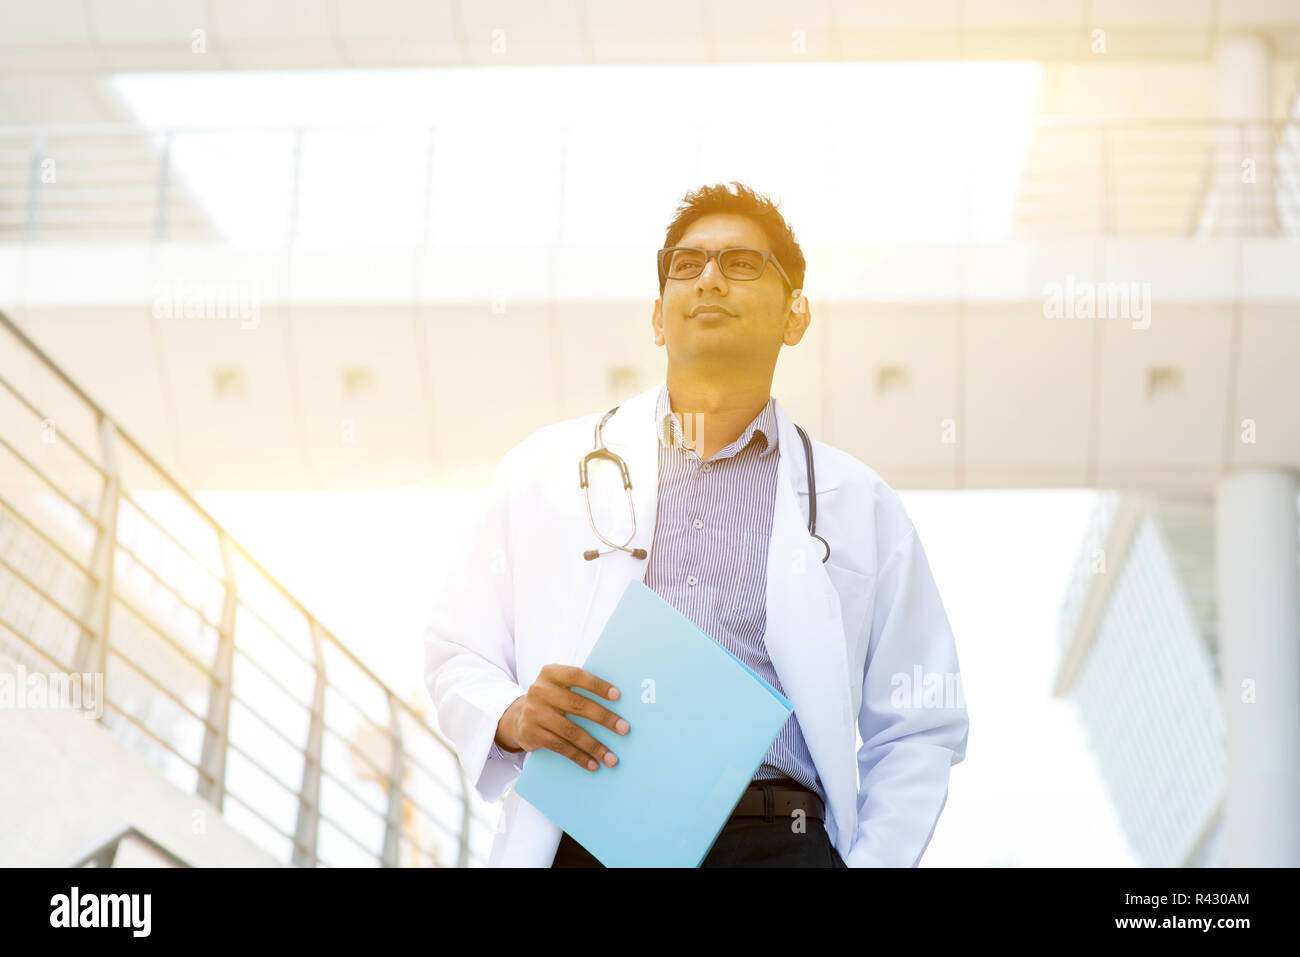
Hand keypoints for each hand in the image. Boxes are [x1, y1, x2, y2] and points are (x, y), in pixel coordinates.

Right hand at [495, 664, 629, 771]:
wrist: (518, 716)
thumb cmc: (552, 699)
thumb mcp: (560, 686)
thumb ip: (580, 688)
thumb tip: (617, 700)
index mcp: (551, 673)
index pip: (576, 676)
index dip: (597, 685)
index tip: (617, 696)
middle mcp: (540, 690)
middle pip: (578, 705)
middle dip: (604, 718)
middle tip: (624, 729)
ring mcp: (534, 712)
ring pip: (570, 731)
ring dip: (594, 746)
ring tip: (612, 758)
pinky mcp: (531, 733)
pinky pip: (560, 747)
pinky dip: (579, 757)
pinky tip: (593, 764)